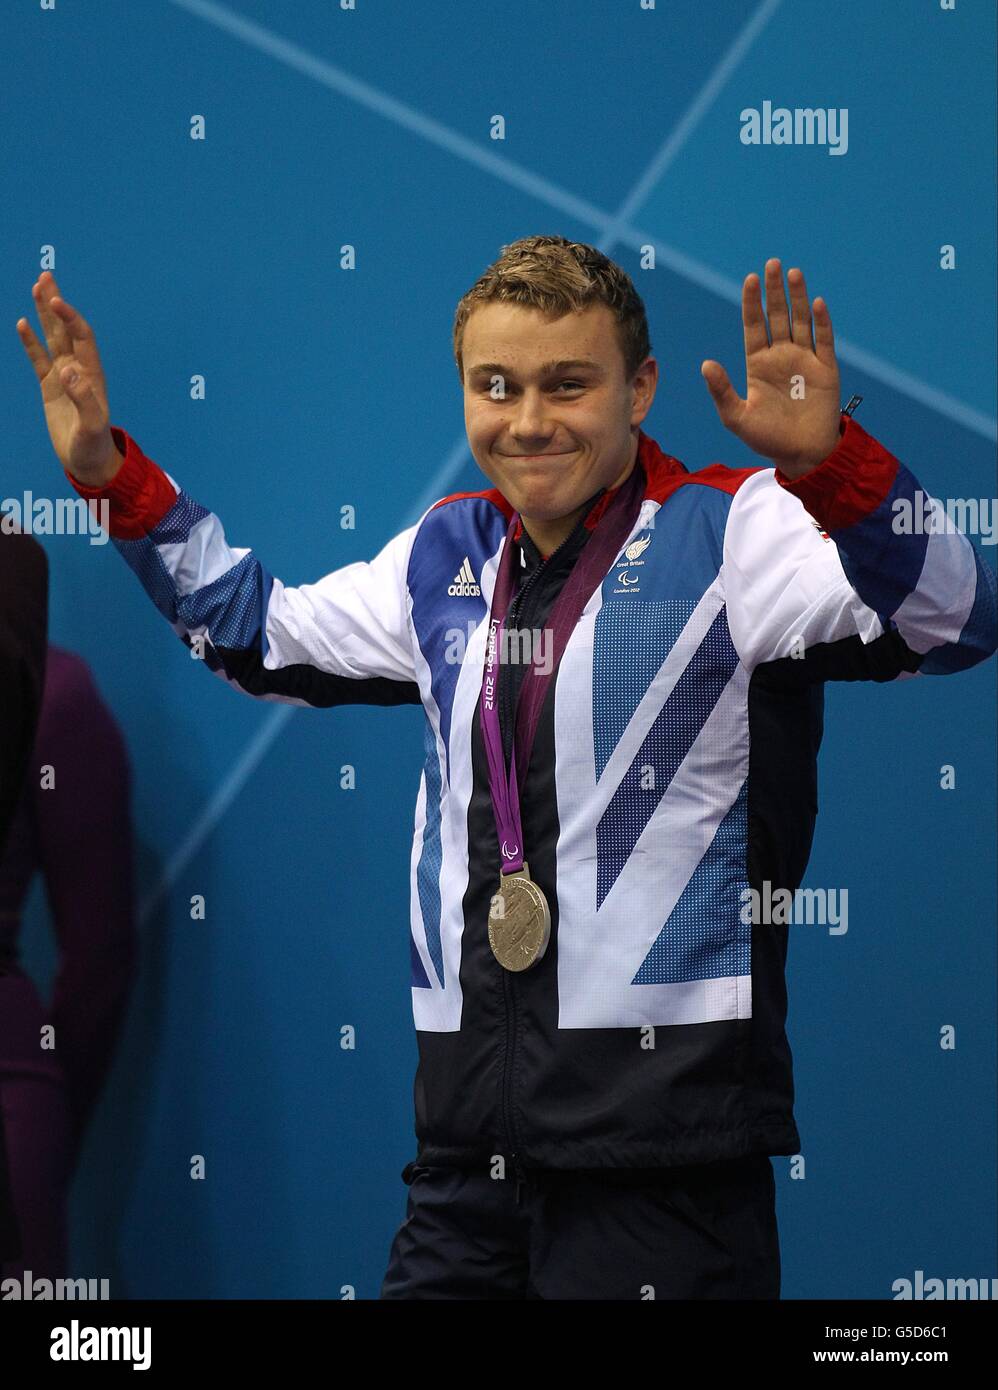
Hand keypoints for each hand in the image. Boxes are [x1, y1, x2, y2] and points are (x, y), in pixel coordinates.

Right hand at [16, 271, 121, 485]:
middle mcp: (78, 369)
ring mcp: (63, 375)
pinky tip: (22, 323)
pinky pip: (38, 359)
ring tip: (37, 286)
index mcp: (92, 374)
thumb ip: (83, 399)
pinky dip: (31, 342)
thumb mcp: (91, 426)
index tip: (55, 302)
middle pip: (66, 328)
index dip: (69, 318)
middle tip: (46, 276)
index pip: (81, 337)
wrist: (88, 461)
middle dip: (56, 303)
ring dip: (44, 313)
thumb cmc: (93, 445)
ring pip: (52, 337)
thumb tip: (68, 371)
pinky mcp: (50, 386)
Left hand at [701, 258, 841, 478]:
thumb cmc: (767, 438)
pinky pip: (824, 341)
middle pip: (777, 316)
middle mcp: (781, 356)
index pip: (754, 326)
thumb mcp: (737, 417)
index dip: (752, 303)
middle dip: (774, 291)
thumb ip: (722, 391)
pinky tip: (817, 304)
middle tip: (772, 264)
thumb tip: (706, 364)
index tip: (749, 280)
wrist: (802, 455)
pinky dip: (822, 323)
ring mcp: (805, 360)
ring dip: (798, 298)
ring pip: (800, 321)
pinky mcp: (826, 370)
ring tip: (793, 273)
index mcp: (759, 364)